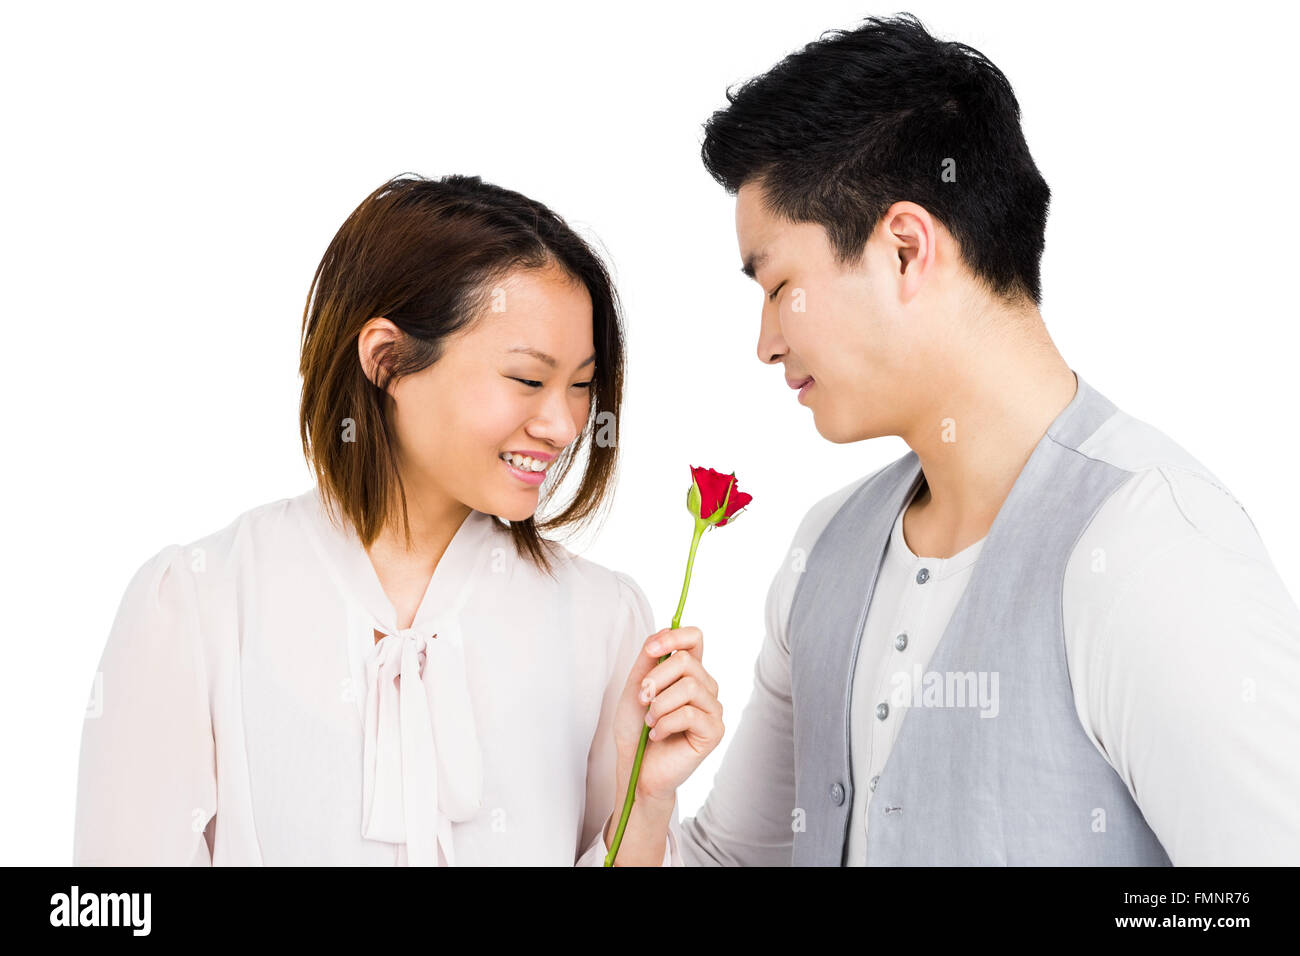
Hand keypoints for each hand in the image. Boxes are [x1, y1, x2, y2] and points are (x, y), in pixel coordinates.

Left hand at [614, 625, 723, 803]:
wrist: (636, 767)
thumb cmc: (636, 729)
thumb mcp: (635, 687)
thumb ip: (649, 659)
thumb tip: (665, 630)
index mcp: (689, 672)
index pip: (694, 638)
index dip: (674, 638)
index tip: (651, 651)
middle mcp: (705, 687)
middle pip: (686, 662)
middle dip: (656, 679)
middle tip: (642, 700)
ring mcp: (713, 709)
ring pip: (689, 687)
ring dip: (659, 705)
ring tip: (650, 721)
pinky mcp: (714, 731)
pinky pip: (690, 714)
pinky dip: (665, 724)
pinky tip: (658, 735)